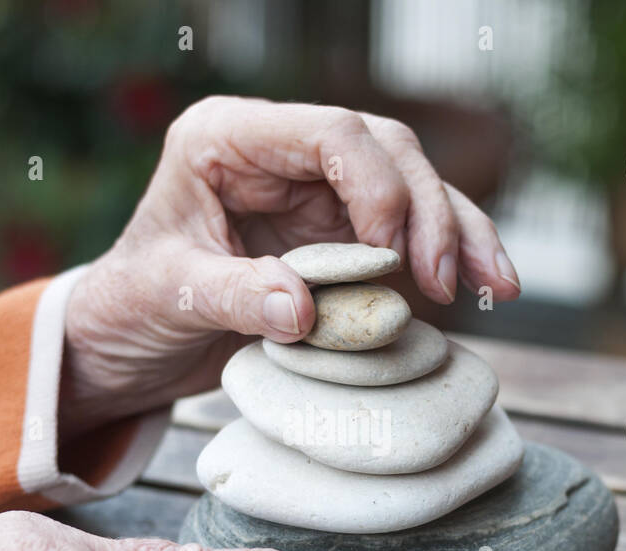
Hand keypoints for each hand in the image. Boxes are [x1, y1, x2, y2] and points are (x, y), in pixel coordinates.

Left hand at [59, 95, 521, 435]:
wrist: (127, 343)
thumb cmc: (130, 306)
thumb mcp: (165, 296)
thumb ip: (230, 297)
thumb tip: (301, 312)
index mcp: (228, 138)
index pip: (332, 132)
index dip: (378, 187)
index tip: (391, 259)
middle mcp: (281, 154)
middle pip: (386, 153)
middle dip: (430, 214)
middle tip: (443, 284)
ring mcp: (314, 192)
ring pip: (414, 188)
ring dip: (460, 235)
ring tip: (499, 286)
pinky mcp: (337, 235)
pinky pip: (409, 236)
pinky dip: (448, 260)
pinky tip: (488, 288)